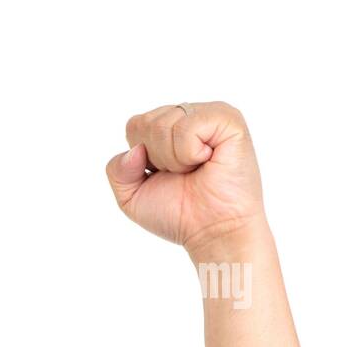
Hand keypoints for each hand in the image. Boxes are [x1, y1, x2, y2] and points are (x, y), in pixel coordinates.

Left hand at [105, 102, 264, 254]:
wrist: (212, 231)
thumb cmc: (178, 213)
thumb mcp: (130, 196)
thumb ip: (116, 170)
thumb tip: (135, 150)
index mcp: (169, 128)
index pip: (135, 125)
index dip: (142, 158)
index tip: (165, 174)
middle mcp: (190, 116)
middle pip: (146, 123)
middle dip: (157, 158)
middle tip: (183, 173)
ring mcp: (210, 114)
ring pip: (163, 124)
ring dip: (173, 158)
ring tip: (196, 169)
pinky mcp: (229, 120)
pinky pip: (187, 126)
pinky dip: (189, 153)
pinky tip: (207, 161)